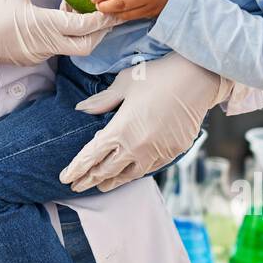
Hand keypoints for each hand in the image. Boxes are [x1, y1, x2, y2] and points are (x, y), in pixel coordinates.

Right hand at [0, 0, 116, 76]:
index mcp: (44, 27)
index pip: (85, 27)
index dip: (102, 17)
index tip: (112, 4)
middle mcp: (46, 45)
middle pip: (87, 45)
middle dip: (100, 30)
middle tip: (105, 10)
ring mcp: (39, 54)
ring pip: (73, 47)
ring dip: (81, 31)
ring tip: (78, 5)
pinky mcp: (32, 58)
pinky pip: (57, 47)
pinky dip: (65, 34)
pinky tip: (59, 14)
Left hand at [60, 53, 233, 191]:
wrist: (197, 79)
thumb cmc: (158, 76)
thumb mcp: (124, 84)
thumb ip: (102, 101)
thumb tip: (81, 110)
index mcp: (120, 130)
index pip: (92, 156)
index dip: (77, 169)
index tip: (65, 178)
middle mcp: (137, 147)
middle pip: (107, 170)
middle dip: (89, 179)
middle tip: (76, 186)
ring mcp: (156, 152)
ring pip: (128, 174)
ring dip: (111, 181)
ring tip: (100, 185)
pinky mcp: (172, 152)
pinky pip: (149, 169)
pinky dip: (134, 174)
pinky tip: (129, 174)